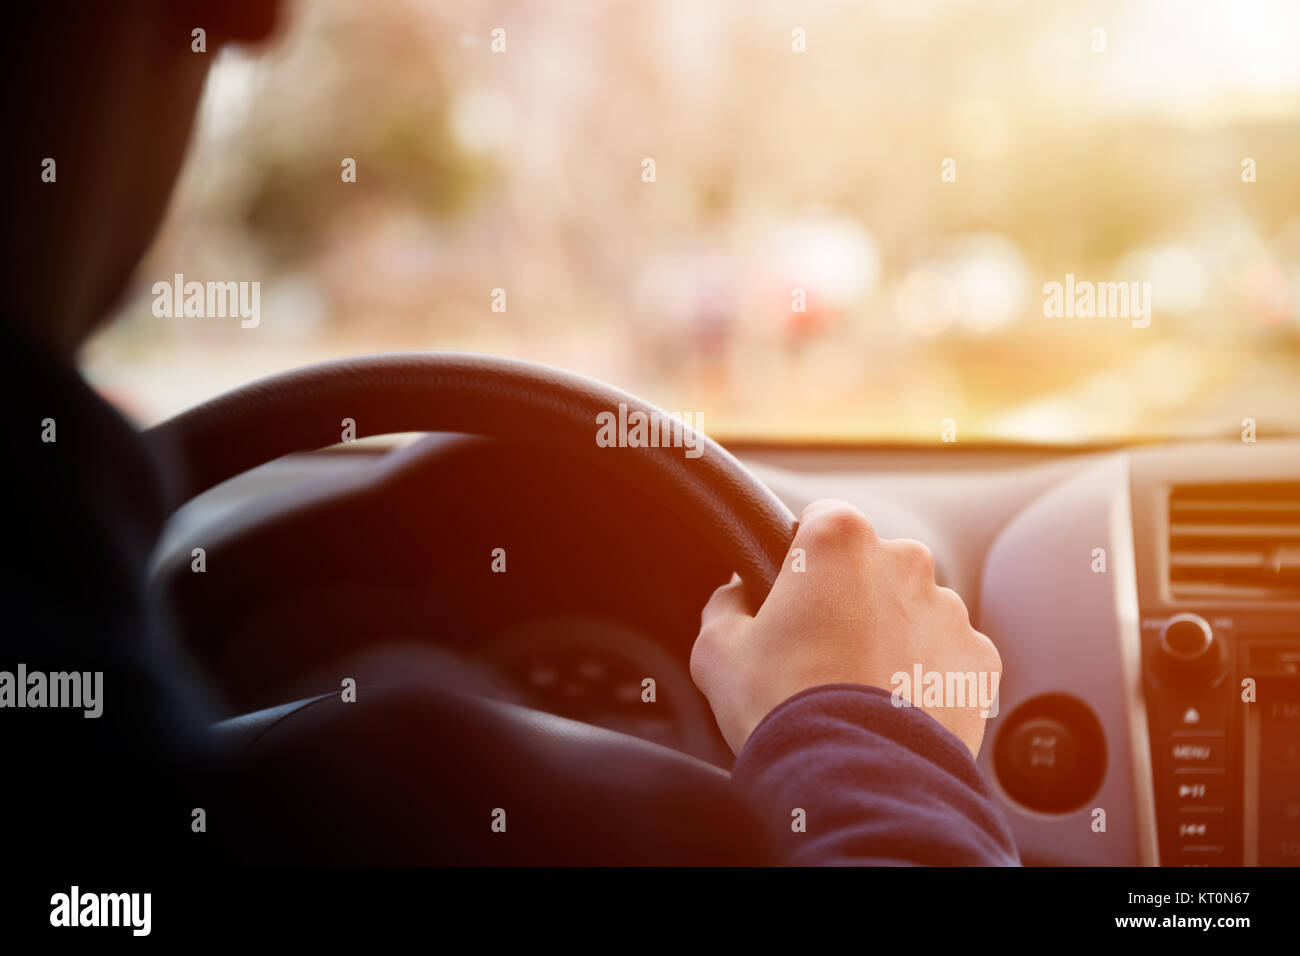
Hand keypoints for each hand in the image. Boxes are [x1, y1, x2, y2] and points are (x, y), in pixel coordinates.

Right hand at [690, 499, 1000, 757]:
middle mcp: (905, 560)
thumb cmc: (785, 706)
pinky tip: (892, 709)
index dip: (798, 561)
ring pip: (911, 610)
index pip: (817, 522)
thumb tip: (735, 597)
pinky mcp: (978, 659)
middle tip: (817, 653)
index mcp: (840, 538)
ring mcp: (948, 610)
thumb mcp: (718, 650)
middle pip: (869, 566)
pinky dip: (924, 675)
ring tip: (856, 689)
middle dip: (848, 599)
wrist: (855, 780)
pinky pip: (946, 656)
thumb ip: (725, 605)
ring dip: (889, 636)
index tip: (788, 600)